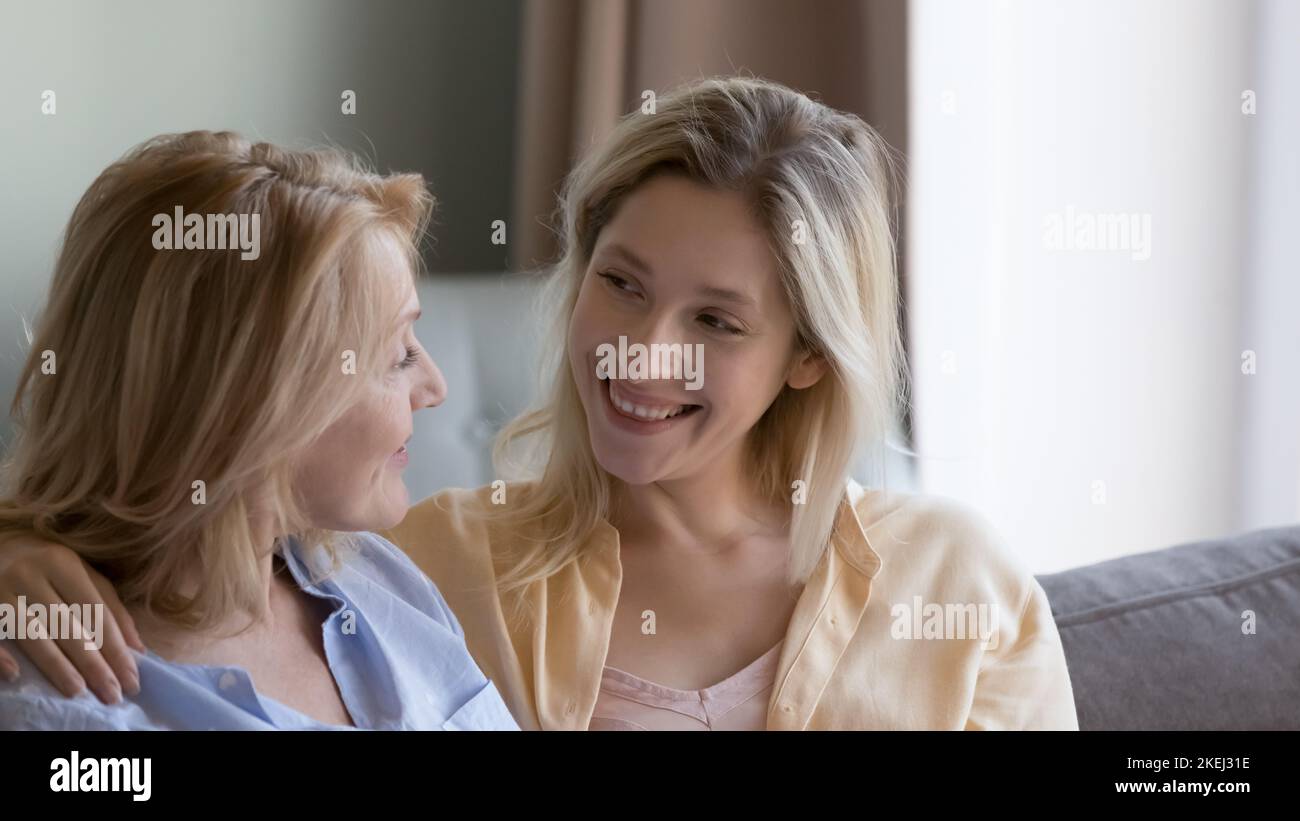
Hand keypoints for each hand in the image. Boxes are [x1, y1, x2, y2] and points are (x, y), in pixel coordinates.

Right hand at [0, 533, 144, 703]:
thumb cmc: (46, 564)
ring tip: (79, 691)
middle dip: (93, 664)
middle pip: (68, 626)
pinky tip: (16, 675)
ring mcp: (0, 590)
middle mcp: (30, 574)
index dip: (116, 649)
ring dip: (57, 666)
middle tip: (112, 694)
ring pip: (33, 635)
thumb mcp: (81, 574)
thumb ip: (110, 607)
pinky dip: (1, 655)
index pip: (96, 613)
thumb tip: (137, 649)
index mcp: (63, 563)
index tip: (131, 679)